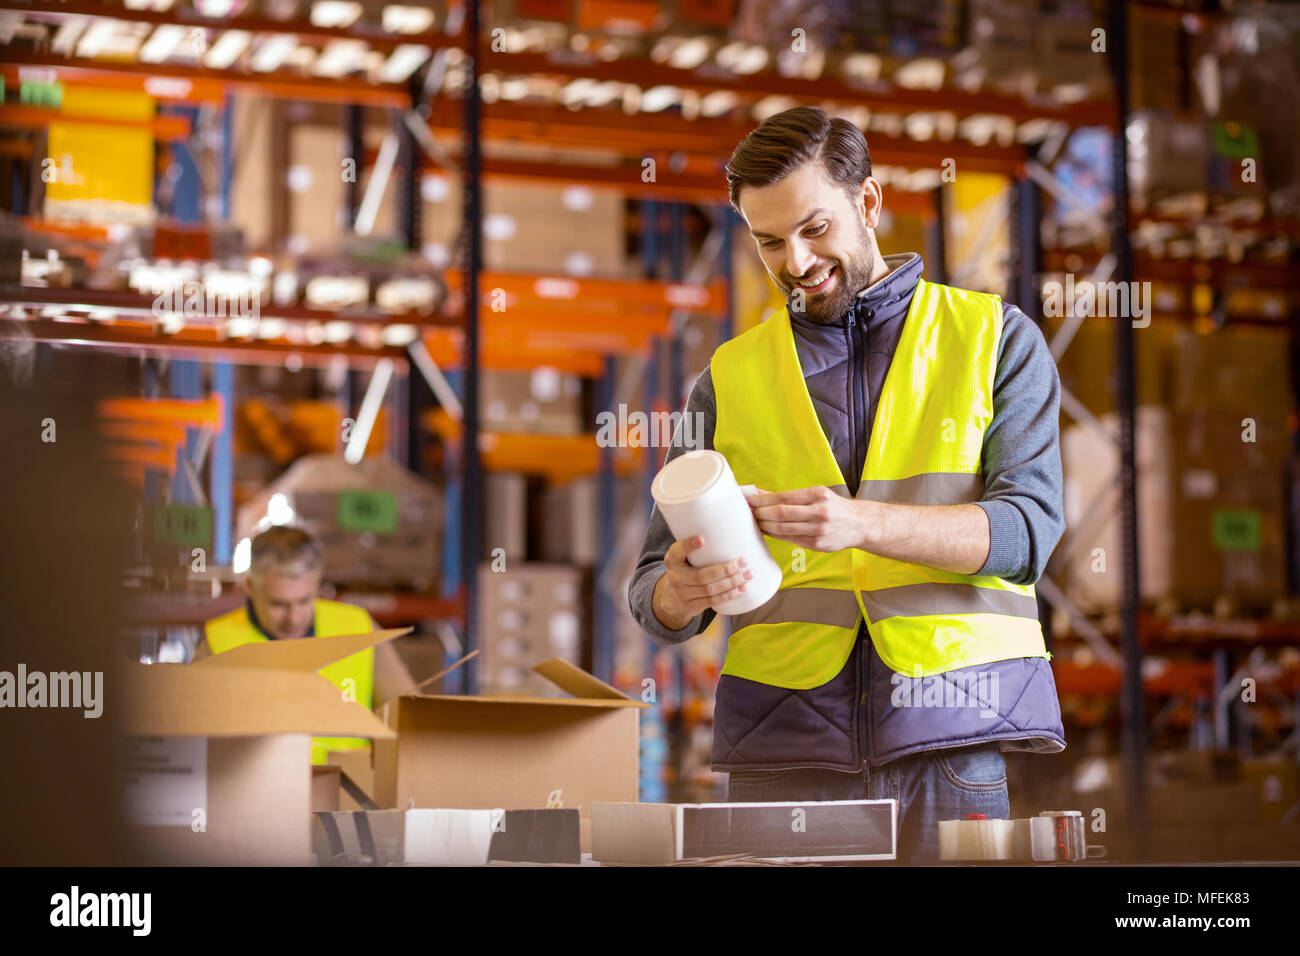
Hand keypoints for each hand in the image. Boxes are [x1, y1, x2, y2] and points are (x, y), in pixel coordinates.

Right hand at [651, 535, 753, 629]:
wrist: (673, 596)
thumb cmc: (686, 568)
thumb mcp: (684, 556)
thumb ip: (699, 546)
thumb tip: (729, 525)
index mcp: (672, 559)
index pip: (678, 551)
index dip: (689, 546)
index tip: (702, 539)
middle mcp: (675, 577)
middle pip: (702, 576)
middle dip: (725, 569)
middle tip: (743, 562)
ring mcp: (683, 594)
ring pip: (710, 590)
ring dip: (732, 583)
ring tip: (747, 575)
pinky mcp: (692, 606)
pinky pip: (713, 601)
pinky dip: (729, 595)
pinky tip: (741, 589)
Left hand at [747, 485, 867, 552]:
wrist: (859, 524)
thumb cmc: (834, 507)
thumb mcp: (816, 495)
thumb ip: (789, 496)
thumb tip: (761, 493)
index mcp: (817, 495)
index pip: (783, 497)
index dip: (763, 500)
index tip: (749, 500)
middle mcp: (819, 511)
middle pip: (781, 513)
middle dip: (761, 513)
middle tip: (749, 512)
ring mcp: (818, 530)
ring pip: (783, 528)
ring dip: (765, 525)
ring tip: (756, 522)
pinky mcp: (817, 544)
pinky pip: (790, 539)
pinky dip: (775, 535)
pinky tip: (768, 531)